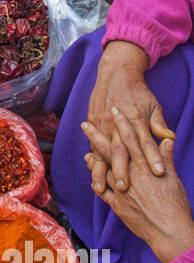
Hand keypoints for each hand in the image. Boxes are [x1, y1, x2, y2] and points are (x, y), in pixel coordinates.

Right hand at [83, 40, 173, 191]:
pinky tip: (92, 178)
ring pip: (103, 152)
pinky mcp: (94, 126)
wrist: (116, 74)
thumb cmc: (138, 93)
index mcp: (137, 119)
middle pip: (121, 151)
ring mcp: (104, 126)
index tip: (160, 173)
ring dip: (102, 171)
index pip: (147, 142)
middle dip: (123, 170)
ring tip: (100, 188)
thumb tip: (170, 138)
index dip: (153, 158)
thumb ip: (159, 124)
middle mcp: (118, 124)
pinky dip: (92, 163)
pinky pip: (93, 148)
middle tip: (127, 188)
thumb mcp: (153, 106)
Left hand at [83, 107, 193, 262]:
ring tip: (87, 152)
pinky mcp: (118, 206)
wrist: (170, 231)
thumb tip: (167, 138)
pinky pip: (104, 192)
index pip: (131, 138)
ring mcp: (122, 191)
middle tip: (85, 123)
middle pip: (111, 150)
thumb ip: (166, 156)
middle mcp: (131, 175)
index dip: (122, 122)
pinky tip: (93, 180)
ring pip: (104, 169)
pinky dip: (97, 183)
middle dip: (97, 136)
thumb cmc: (175, 204)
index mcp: (145, 166)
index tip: (115, 109)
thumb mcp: (174, 177)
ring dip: (94, 159)